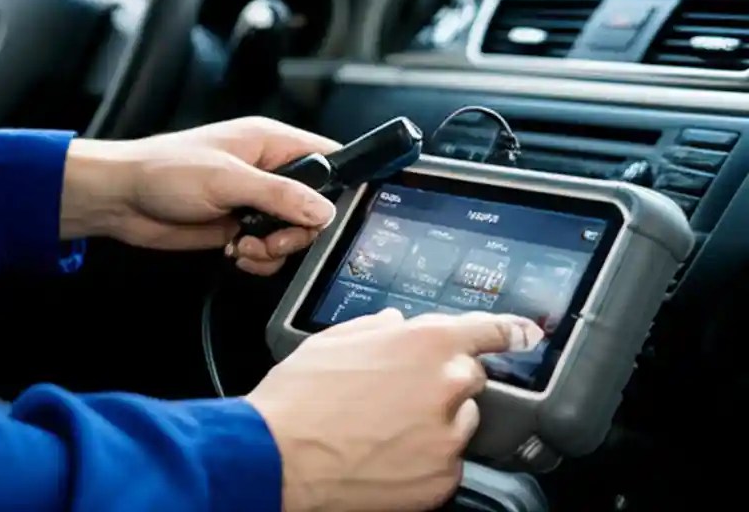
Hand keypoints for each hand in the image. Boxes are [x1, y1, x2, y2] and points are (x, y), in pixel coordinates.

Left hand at [60, 117, 339, 274]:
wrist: (122, 200)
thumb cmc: (163, 171)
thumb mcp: (226, 179)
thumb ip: (280, 194)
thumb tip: (323, 211)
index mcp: (271, 143)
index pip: (328, 159)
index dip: (338, 188)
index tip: (324, 216)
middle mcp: (268, 170)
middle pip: (315, 207)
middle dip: (297, 231)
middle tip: (271, 238)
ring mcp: (254, 201)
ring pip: (293, 234)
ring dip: (275, 249)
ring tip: (244, 246)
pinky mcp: (239, 227)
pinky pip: (269, 250)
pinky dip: (258, 259)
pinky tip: (234, 252)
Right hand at [246, 309, 543, 511]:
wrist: (279, 457)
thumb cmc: (298, 397)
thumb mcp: (332, 341)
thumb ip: (375, 329)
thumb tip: (393, 327)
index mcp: (425, 344)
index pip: (488, 331)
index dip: (509, 330)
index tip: (526, 333)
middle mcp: (447, 387)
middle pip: (468, 379)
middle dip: (440, 383)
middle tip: (395, 395)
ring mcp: (447, 438)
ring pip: (458, 424)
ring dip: (434, 423)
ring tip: (382, 430)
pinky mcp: (441, 480)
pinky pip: (445, 463)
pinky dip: (423, 460)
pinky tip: (383, 455)